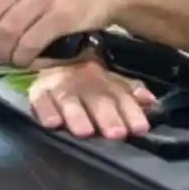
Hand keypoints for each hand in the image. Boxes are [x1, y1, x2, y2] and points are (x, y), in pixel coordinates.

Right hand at [29, 60, 158, 138]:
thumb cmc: (87, 81)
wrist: (52, 56)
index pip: (121, 96)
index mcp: (105, 81)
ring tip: (84, 132)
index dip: (131, 111)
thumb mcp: (112, 84)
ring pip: (68, 99)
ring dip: (77, 115)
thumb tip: (151, 102)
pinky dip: (45, 111)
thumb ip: (131, 94)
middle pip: (96, 98)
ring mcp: (59, 86)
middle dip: (106, 115)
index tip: (140, 128)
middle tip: (115, 133)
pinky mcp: (37, 91)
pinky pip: (40, 100)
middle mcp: (84, 82)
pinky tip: (52, 123)